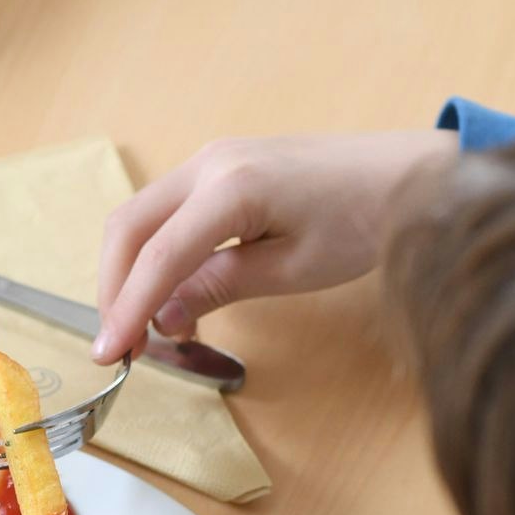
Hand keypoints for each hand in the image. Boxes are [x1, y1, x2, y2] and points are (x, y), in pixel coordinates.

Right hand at [92, 129, 456, 360]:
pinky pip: (166, 212)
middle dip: (113, 289)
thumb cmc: (362, 220)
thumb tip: (164, 318)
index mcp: (232, 187)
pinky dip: (155, 254)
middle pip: (129, 228)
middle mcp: (211, 163)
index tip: (109, 355)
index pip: (158, 257)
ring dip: (130, 272)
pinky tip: (173, 296)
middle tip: (118, 345)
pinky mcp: (221, 167)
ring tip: (146, 328)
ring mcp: (212, 160)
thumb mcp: (292, 269)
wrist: (406, 175)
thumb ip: (220, 287)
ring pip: (140, 218)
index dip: (127, 310)